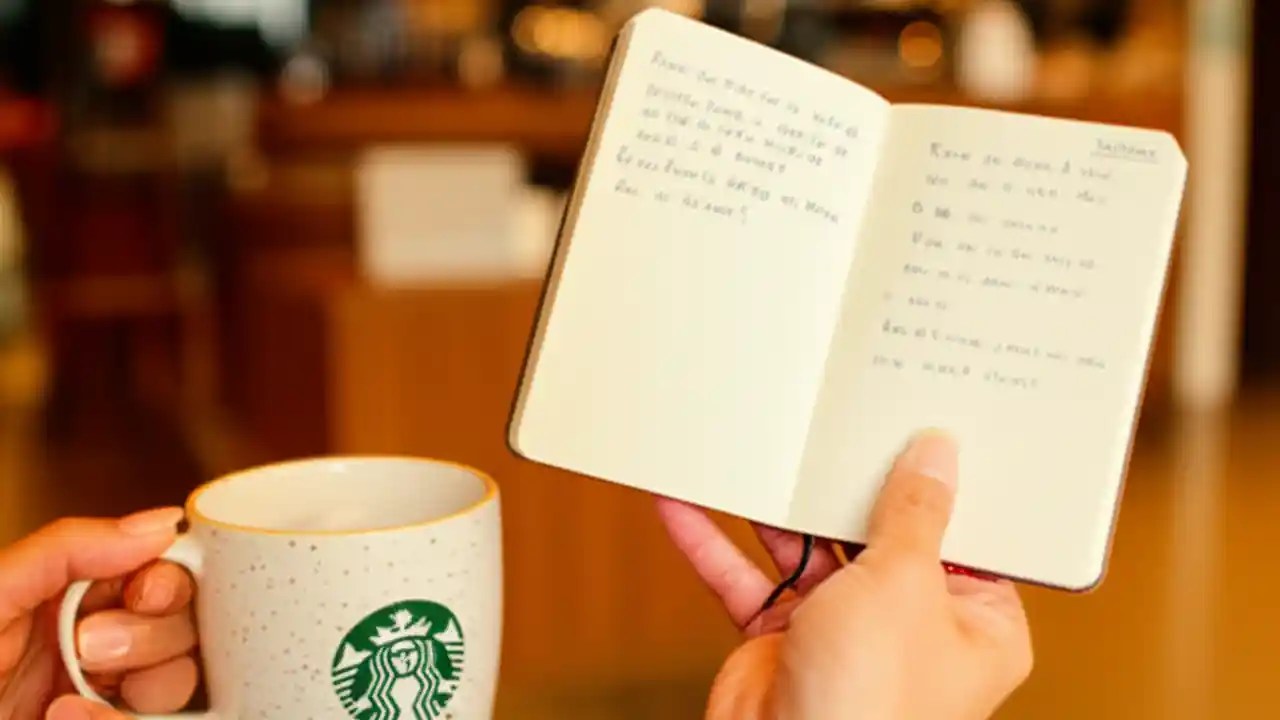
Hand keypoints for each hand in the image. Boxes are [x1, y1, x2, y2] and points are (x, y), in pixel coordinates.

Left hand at [0, 509, 199, 718]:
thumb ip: (66, 551)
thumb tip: (159, 523)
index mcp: (61, 598)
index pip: (154, 569)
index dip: (166, 577)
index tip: (145, 592)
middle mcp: (88, 646)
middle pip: (180, 622)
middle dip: (149, 634)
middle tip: (90, 649)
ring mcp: (98, 699)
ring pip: (178, 680)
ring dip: (143, 683)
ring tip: (71, 698)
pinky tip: (68, 718)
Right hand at [658, 431, 1032, 719]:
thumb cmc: (873, 702)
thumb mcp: (905, 581)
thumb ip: (912, 513)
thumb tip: (936, 455)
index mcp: (976, 620)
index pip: (967, 534)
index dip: (942, 483)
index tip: (920, 427)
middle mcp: (912, 625)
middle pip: (880, 534)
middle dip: (847, 487)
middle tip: (832, 422)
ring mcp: (845, 632)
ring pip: (807, 551)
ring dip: (774, 510)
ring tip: (756, 452)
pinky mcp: (784, 640)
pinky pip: (747, 580)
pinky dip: (712, 545)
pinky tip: (683, 505)